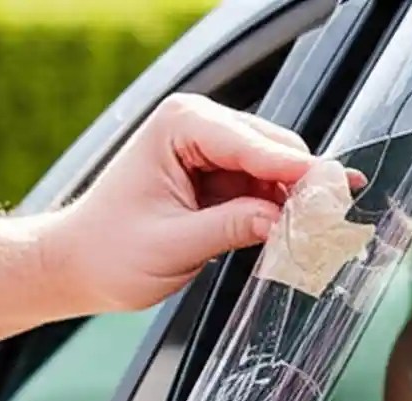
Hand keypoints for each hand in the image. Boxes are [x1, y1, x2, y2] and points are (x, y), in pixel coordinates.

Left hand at [31, 93, 353, 315]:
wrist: (78, 265)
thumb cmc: (107, 252)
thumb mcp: (173, 246)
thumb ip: (231, 228)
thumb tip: (283, 220)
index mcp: (178, 124)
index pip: (250, 142)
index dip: (293, 169)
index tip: (331, 191)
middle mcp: (197, 125)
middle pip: (274, 147)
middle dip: (302, 184)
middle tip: (332, 220)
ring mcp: (211, 150)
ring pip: (277, 168)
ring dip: (296, 199)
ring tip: (319, 232)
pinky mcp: (219, 177)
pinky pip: (265, 188)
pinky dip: (281, 209)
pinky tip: (298, 231)